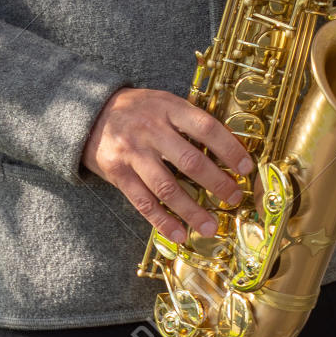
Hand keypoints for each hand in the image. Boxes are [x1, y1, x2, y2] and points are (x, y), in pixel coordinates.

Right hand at [80, 88, 254, 244]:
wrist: (89, 113)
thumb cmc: (136, 109)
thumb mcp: (163, 102)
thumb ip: (188, 121)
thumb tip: (228, 148)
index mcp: (168, 107)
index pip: (206, 128)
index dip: (229, 148)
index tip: (246, 167)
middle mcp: (151, 129)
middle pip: (190, 161)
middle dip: (217, 183)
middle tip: (233, 198)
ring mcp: (133, 152)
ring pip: (167, 187)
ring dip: (192, 211)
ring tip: (211, 227)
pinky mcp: (118, 172)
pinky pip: (143, 202)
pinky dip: (162, 221)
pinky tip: (179, 234)